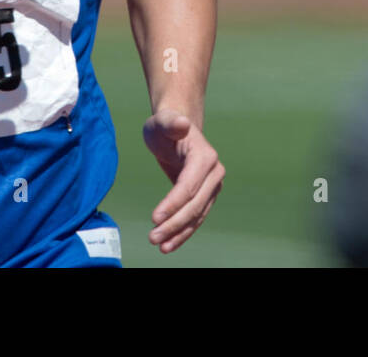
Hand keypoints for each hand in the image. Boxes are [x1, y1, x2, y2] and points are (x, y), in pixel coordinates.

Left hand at [143, 109, 224, 253]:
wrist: (175, 130)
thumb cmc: (165, 125)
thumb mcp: (162, 121)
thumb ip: (170, 122)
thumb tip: (183, 123)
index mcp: (205, 156)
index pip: (189, 186)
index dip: (173, 203)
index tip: (154, 217)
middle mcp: (214, 173)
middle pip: (194, 204)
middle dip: (174, 223)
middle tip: (153, 237)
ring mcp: (212, 186)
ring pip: (197, 216)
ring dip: (179, 233)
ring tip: (160, 247)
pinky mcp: (206, 196)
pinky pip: (195, 217)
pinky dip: (183, 232)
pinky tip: (169, 244)